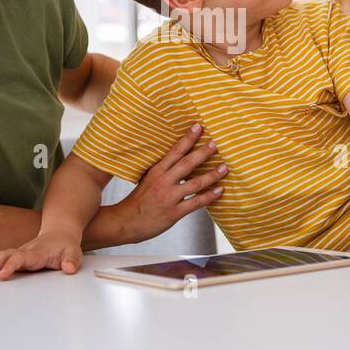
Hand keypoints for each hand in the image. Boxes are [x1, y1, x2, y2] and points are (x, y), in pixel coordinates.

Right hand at [0, 232, 82, 280]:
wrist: (60, 233)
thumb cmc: (65, 245)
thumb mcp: (74, 252)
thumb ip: (72, 260)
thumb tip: (69, 268)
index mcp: (37, 252)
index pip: (22, 258)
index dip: (11, 265)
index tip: (2, 274)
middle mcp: (24, 251)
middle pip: (5, 256)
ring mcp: (18, 253)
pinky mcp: (14, 256)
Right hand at [112, 124, 226, 242]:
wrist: (124, 222)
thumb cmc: (137, 201)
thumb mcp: (147, 180)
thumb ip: (163, 171)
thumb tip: (180, 161)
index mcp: (156, 171)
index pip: (174, 151)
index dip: (188, 138)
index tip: (199, 127)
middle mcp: (163, 182)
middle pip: (187, 163)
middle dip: (203, 152)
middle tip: (216, 143)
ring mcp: (169, 197)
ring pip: (195, 183)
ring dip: (212, 175)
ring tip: (225, 167)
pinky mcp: (173, 213)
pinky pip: (195, 203)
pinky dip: (209, 196)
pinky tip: (219, 190)